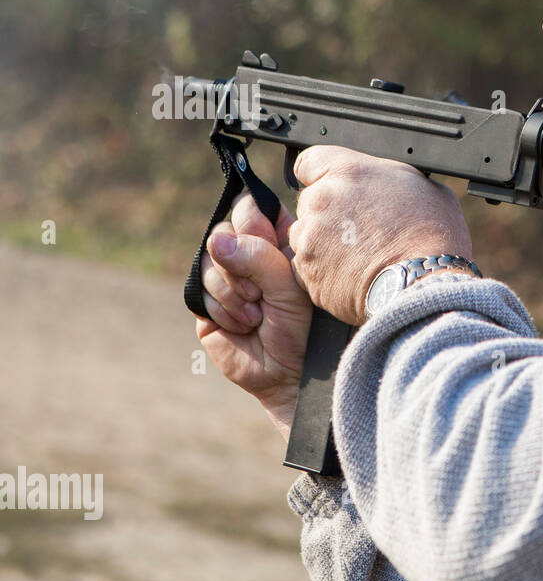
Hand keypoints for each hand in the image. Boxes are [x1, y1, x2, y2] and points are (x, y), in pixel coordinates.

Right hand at [195, 192, 312, 439]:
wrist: (289, 374)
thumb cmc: (304, 328)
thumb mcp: (291, 288)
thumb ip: (259, 258)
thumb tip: (218, 241)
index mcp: (277, 240)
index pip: (251, 206)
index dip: (250, 221)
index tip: (265, 243)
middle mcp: (249, 253)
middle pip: (223, 230)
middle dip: (240, 264)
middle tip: (261, 292)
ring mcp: (225, 276)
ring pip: (208, 260)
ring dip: (233, 292)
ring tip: (257, 315)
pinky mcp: (207, 300)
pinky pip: (200, 288)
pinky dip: (222, 308)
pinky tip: (243, 325)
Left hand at [289, 146, 472, 325]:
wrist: (424, 284)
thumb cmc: (433, 237)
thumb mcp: (425, 186)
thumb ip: (391, 179)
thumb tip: (390, 184)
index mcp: (349, 172)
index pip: (309, 163)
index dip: (322, 178)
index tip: (335, 191)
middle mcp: (322, 199)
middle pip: (309, 202)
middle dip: (328, 215)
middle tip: (360, 232)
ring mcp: (310, 237)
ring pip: (306, 237)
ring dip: (323, 245)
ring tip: (358, 258)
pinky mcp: (307, 273)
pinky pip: (308, 270)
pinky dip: (325, 274)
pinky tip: (353, 277)